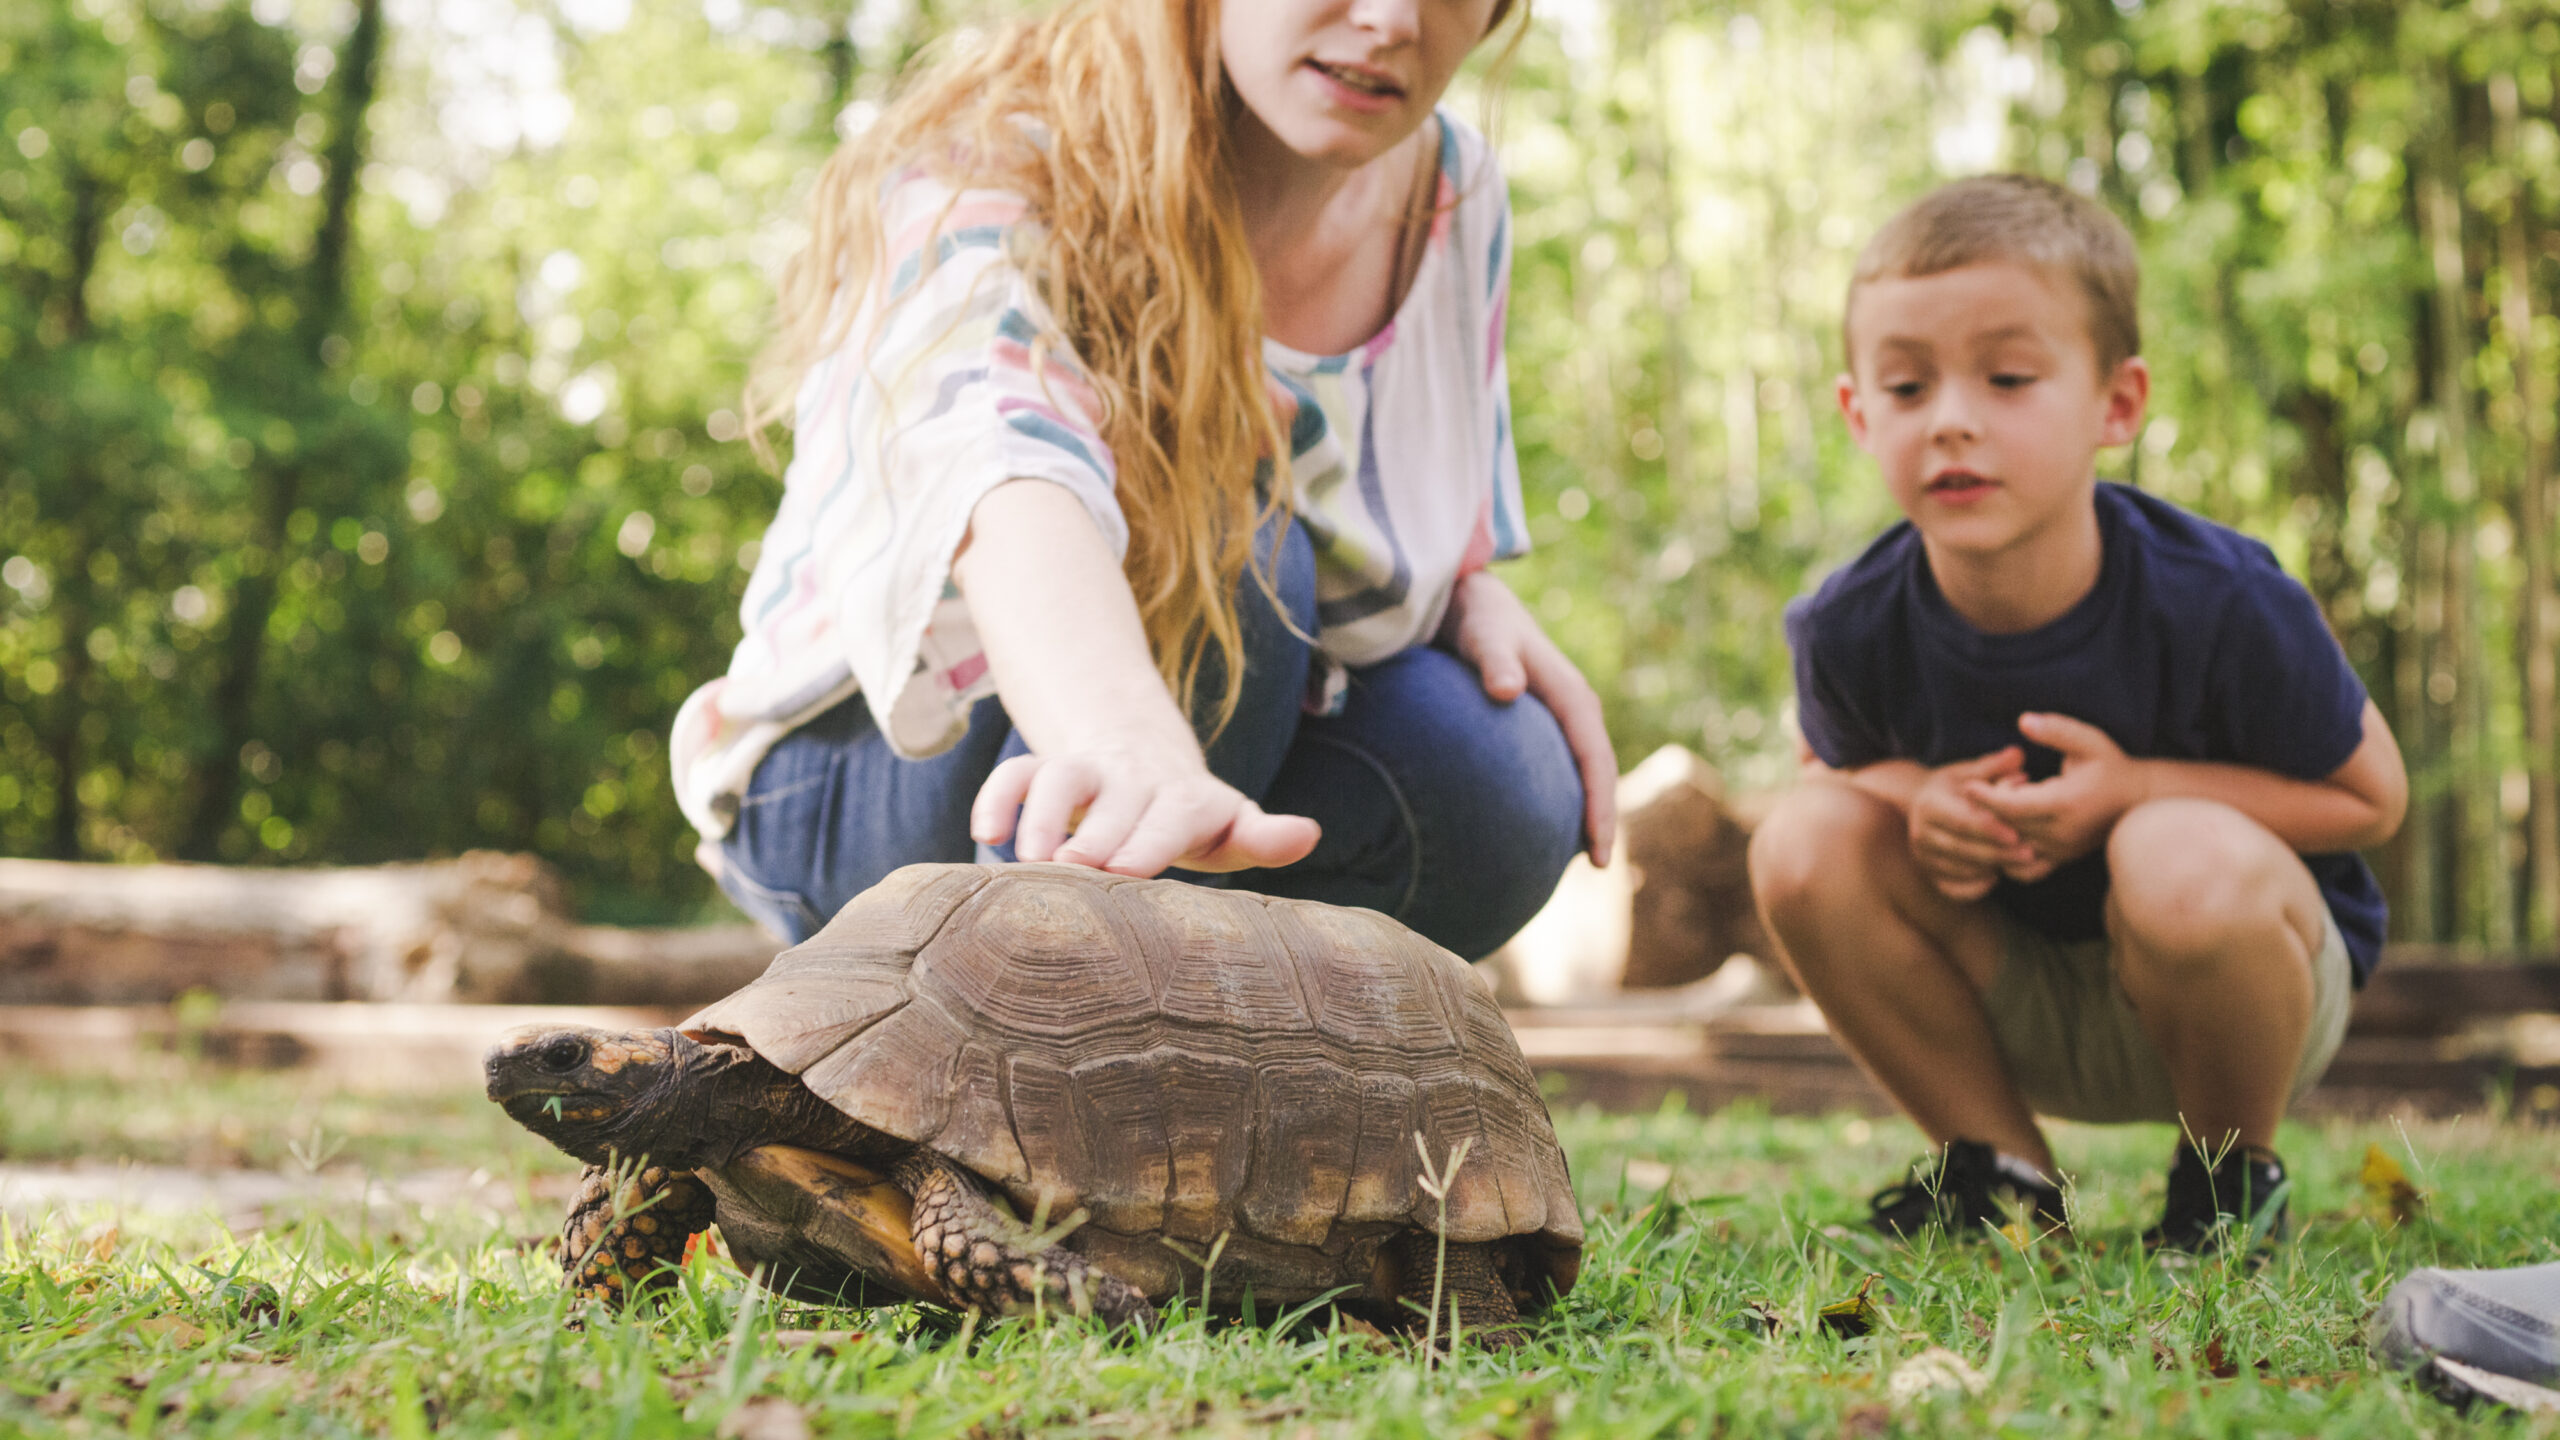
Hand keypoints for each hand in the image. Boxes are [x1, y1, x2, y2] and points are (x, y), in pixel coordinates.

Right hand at [969, 746, 1319, 876]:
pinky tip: (984, 835)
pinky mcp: (1046, 770)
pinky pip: (1017, 772)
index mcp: (1186, 798)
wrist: (1146, 760)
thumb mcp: (1233, 828)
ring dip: (1041, 814)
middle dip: (1093, 833)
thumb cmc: (1194, 819)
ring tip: (1028, 861)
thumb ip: (1265, 836)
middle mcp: (1135, 779)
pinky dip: (998, 797)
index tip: (1126, 871)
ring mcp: (1088, 771)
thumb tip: (1309, 833)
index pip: (1171, 815)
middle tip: (1073, 870)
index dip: (1148, 840)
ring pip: (1060, 776)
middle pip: (1113, 801)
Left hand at [1440, 570, 1618, 864]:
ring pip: (1583, 773)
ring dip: (1584, 812)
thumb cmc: (1477, 619)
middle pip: (1598, 774)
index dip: (1601, 808)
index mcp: (1572, 697)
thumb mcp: (1484, 634)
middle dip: (1602, 820)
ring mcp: (1562, 719)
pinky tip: (1537, 827)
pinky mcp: (1544, 725)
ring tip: (1573, 858)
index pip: (1595, 761)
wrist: (1472, 601)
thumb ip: (1494, 660)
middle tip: (1597, 866)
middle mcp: (1575, 710)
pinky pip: (1560, 768)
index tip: (1599, 853)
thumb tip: (1507, 689)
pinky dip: (1561, 796)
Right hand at [1908, 747, 2034, 900]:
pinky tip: (1996, 876)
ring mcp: (1924, 858)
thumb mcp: (1968, 771)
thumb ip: (1994, 766)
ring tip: (2021, 862)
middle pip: (1964, 849)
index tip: (2016, 833)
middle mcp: (1921, 834)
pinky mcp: (1930, 875)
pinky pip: (1955, 890)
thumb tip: (2018, 755)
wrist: (1919, 806)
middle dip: (1999, 852)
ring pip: (1962, 870)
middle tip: (2031, 853)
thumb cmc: (1953, 786)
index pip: (1961, 821)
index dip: (1990, 829)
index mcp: (1929, 805)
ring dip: (1992, 867)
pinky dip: (1976, 887)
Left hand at [1966, 713, 2146, 880]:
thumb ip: (2056, 730)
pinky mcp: (2060, 861)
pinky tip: (2009, 830)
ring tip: (2008, 803)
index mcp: (2065, 803)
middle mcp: (2061, 833)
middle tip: (2000, 781)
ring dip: (1997, 829)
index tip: (1967, 785)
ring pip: (2009, 848)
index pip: (2011, 806)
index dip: (1985, 796)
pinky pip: (2023, 870)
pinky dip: (2006, 855)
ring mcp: (2060, 851)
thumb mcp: (2088, 740)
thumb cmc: (2109, 766)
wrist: (2136, 799)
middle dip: (1990, 806)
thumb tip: (2023, 720)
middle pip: (2005, 827)